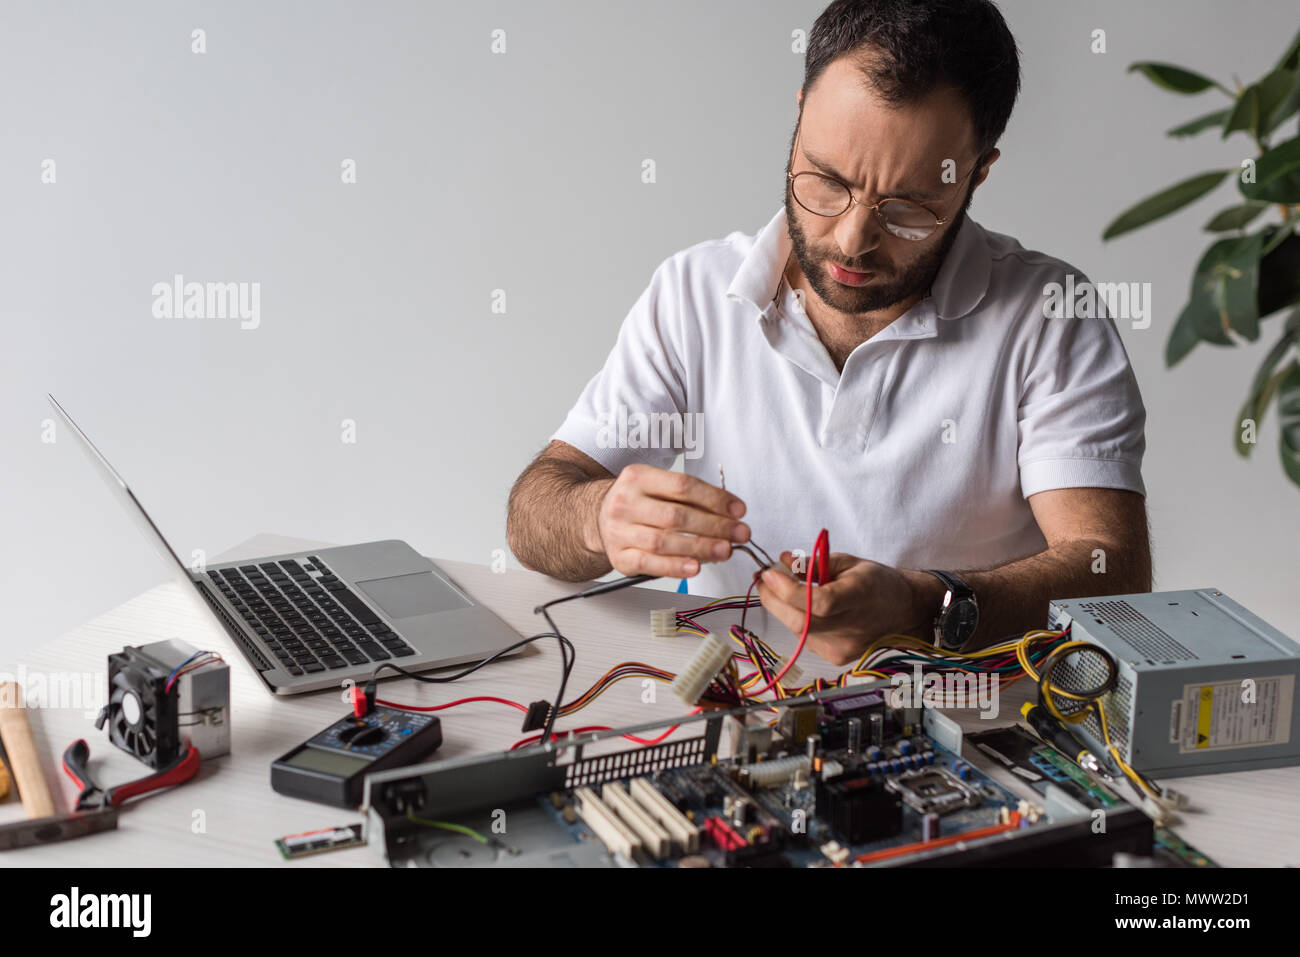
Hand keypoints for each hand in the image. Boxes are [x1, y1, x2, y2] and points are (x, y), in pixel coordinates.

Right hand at [593, 464, 749, 577]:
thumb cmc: (639, 502)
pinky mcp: (619, 557)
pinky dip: (675, 567)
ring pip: (665, 541)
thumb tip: (730, 515)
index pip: (683, 486)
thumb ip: (690, 498)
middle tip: (739, 533)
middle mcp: (625, 502)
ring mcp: (619, 531)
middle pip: (676, 516)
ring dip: (700, 547)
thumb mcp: (658, 487)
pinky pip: (650, 563)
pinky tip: (695, 567)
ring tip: (725, 550)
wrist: (599, 517)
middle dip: (715, 526)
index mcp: (638, 477)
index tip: (738, 510)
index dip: (715, 499)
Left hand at [756, 551, 929, 666]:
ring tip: (779, 589)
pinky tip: (800, 607)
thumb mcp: (848, 562)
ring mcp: (842, 647)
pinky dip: (795, 619)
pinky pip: (803, 638)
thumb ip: (812, 563)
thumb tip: (783, 560)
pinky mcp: (835, 657)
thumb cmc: (877, 583)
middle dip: (772, 598)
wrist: (904, 612)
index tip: (769, 573)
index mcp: (860, 597)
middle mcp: (851, 627)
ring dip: (780, 608)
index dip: (788, 590)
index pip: (818, 602)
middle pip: (800, 621)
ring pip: (797, 630)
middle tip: (762, 579)